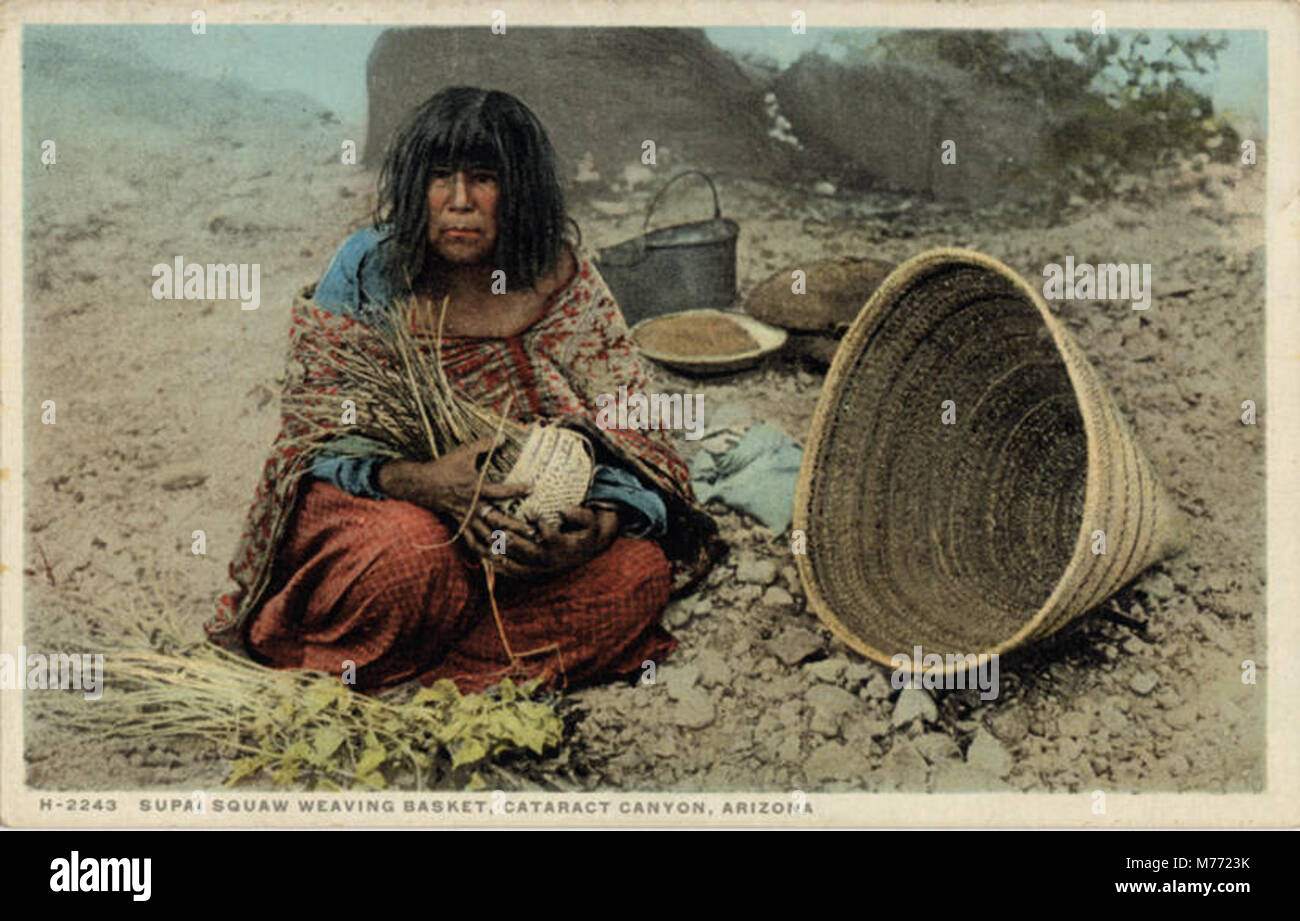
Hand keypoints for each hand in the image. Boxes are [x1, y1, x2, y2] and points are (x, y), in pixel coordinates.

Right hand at [376, 437, 534, 548]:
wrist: (421, 484)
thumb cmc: (444, 468)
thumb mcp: (464, 453)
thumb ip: (485, 444)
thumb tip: (504, 436)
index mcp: (477, 489)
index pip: (502, 491)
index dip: (518, 489)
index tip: (532, 487)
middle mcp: (473, 507)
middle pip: (497, 520)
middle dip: (515, 526)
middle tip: (532, 532)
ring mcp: (467, 518)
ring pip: (486, 536)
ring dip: (501, 544)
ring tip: (517, 551)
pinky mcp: (460, 525)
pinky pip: (472, 543)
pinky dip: (483, 552)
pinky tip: (495, 561)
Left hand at [488, 506, 619, 581]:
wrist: (583, 552)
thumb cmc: (584, 532)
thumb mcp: (590, 522)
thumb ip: (580, 515)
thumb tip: (565, 511)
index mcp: (564, 547)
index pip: (550, 536)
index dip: (540, 524)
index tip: (530, 512)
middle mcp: (551, 560)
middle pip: (529, 551)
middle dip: (513, 539)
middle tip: (498, 527)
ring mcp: (540, 568)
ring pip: (519, 562)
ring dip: (502, 552)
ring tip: (488, 541)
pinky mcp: (533, 572)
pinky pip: (514, 572)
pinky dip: (500, 566)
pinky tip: (487, 557)